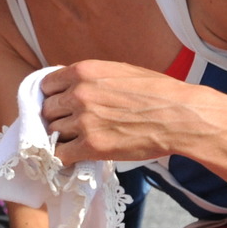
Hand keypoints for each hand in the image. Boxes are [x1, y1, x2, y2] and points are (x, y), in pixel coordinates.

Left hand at [38, 60, 214, 164]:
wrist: (181, 116)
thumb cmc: (156, 92)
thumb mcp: (118, 71)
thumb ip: (90, 77)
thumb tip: (67, 84)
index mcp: (83, 72)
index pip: (46, 86)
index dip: (51, 97)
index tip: (59, 105)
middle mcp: (78, 94)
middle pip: (47, 110)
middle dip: (57, 118)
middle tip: (71, 126)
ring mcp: (83, 121)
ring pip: (53, 132)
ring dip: (62, 137)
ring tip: (78, 140)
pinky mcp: (91, 146)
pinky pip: (60, 153)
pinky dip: (63, 156)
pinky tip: (74, 155)